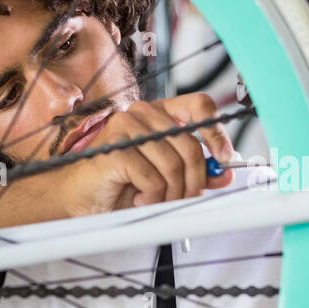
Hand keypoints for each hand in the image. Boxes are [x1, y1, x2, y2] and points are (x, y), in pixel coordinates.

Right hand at [55, 93, 235, 216]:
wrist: (82, 197)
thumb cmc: (121, 184)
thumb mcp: (167, 178)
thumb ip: (196, 172)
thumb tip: (225, 173)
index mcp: (159, 113)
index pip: (199, 105)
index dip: (216, 131)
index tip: (224, 157)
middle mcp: (143, 113)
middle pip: (190, 145)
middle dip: (194, 180)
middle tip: (186, 199)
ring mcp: (126, 127)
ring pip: (173, 164)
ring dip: (172, 193)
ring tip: (159, 202)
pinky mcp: (116, 149)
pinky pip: (153, 177)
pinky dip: (153, 196)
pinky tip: (141, 199)